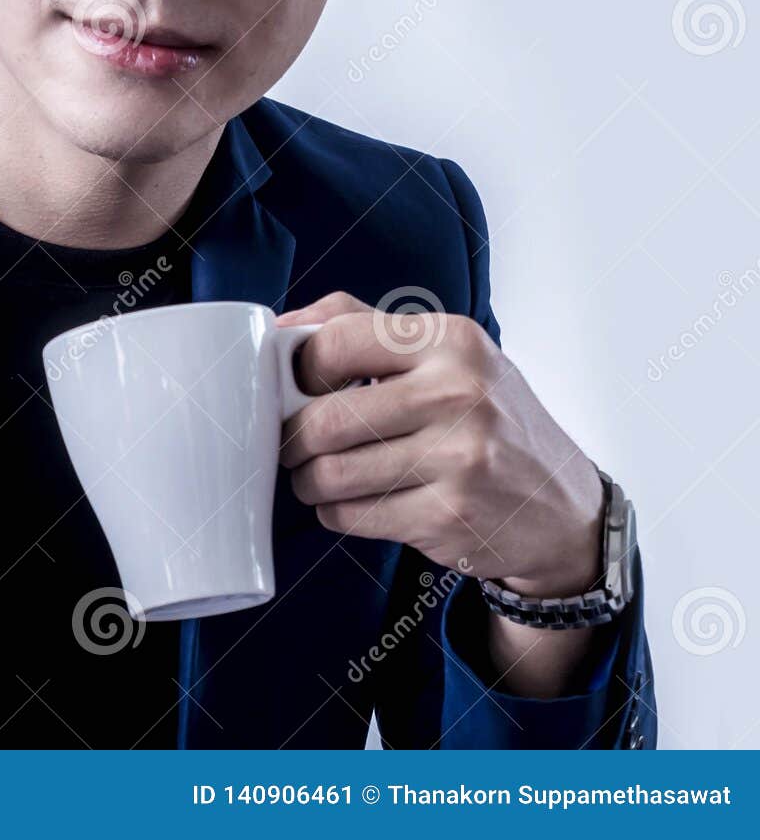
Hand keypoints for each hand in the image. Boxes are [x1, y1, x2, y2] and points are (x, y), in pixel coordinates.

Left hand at [276, 292, 604, 597]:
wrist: (561, 507)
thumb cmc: (486, 419)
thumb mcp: (444, 353)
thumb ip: (360, 324)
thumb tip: (278, 328)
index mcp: (450, 341)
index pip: (334, 343)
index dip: (298, 369)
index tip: (298, 386)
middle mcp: (458, 395)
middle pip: (322, 419)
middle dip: (292, 437)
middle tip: (296, 443)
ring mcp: (457, 459)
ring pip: (329, 474)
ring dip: (308, 479)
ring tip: (322, 473)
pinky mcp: (448, 516)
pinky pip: (348, 515)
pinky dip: (335, 510)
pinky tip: (358, 500)